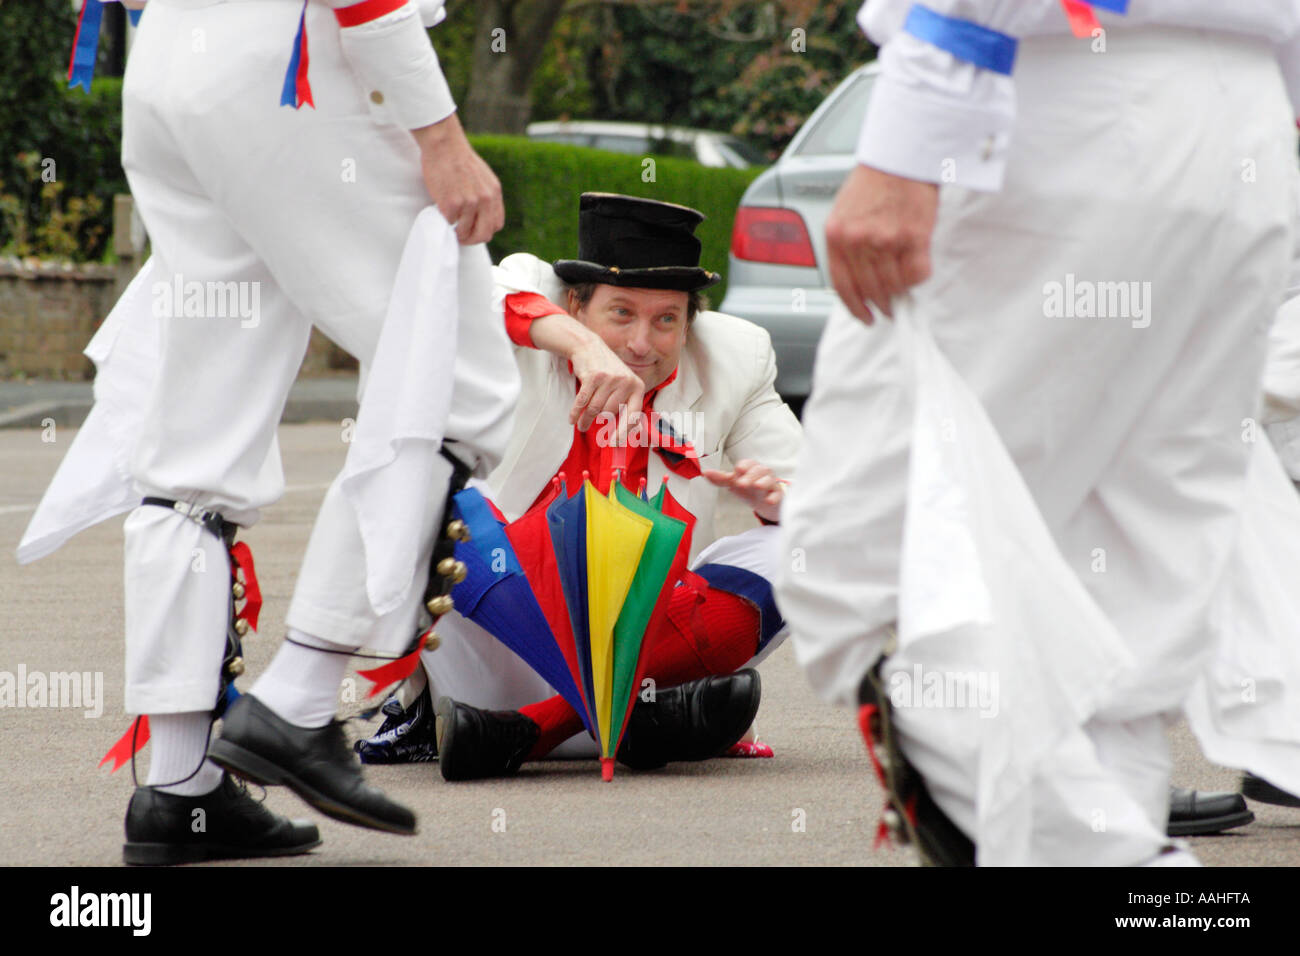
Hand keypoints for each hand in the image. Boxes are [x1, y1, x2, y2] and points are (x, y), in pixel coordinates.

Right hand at [412, 113, 503, 244]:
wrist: (445, 145)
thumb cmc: (459, 159)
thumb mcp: (483, 177)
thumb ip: (485, 196)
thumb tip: (481, 216)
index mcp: (494, 193)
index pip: (496, 225)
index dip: (484, 231)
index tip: (474, 230)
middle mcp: (485, 199)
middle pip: (484, 234)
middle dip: (472, 240)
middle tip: (462, 237)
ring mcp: (469, 202)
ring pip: (465, 231)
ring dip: (456, 230)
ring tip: (450, 219)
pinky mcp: (452, 203)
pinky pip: (450, 222)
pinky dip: (445, 219)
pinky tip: (442, 207)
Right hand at [569, 332, 644, 436]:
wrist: (590, 347)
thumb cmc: (608, 372)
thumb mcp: (623, 385)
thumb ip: (625, 405)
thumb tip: (623, 435)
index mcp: (637, 386)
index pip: (633, 415)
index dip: (624, 432)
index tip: (614, 444)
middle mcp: (626, 382)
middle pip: (609, 413)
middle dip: (597, 422)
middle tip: (587, 427)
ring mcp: (609, 378)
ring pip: (595, 409)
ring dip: (585, 420)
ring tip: (580, 425)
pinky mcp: (593, 376)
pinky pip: (582, 402)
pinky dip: (575, 413)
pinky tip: (572, 419)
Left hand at [702, 459, 783, 522]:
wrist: (766, 501)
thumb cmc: (749, 488)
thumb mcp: (734, 483)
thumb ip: (721, 478)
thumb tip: (704, 473)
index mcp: (751, 468)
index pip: (748, 463)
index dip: (743, 466)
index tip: (738, 470)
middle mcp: (762, 473)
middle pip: (759, 470)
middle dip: (750, 476)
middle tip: (741, 483)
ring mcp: (771, 484)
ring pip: (770, 480)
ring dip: (763, 482)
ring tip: (757, 486)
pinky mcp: (778, 495)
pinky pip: (778, 494)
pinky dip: (774, 497)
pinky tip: (769, 500)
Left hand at [825, 164, 938, 323]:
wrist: (901, 154)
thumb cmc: (874, 181)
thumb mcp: (845, 212)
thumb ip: (847, 244)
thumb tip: (859, 280)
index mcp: (836, 235)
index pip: (841, 285)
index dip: (854, 307)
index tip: (864, 317)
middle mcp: (858, 241)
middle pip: (869, 289)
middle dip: (880, 304)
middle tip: (889, 309)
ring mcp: (885, 240)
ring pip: (894, 285)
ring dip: (900, 292)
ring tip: (905, 289)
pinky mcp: (913, 236)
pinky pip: (917, 273)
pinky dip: (919, 277)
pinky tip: (918, 271)